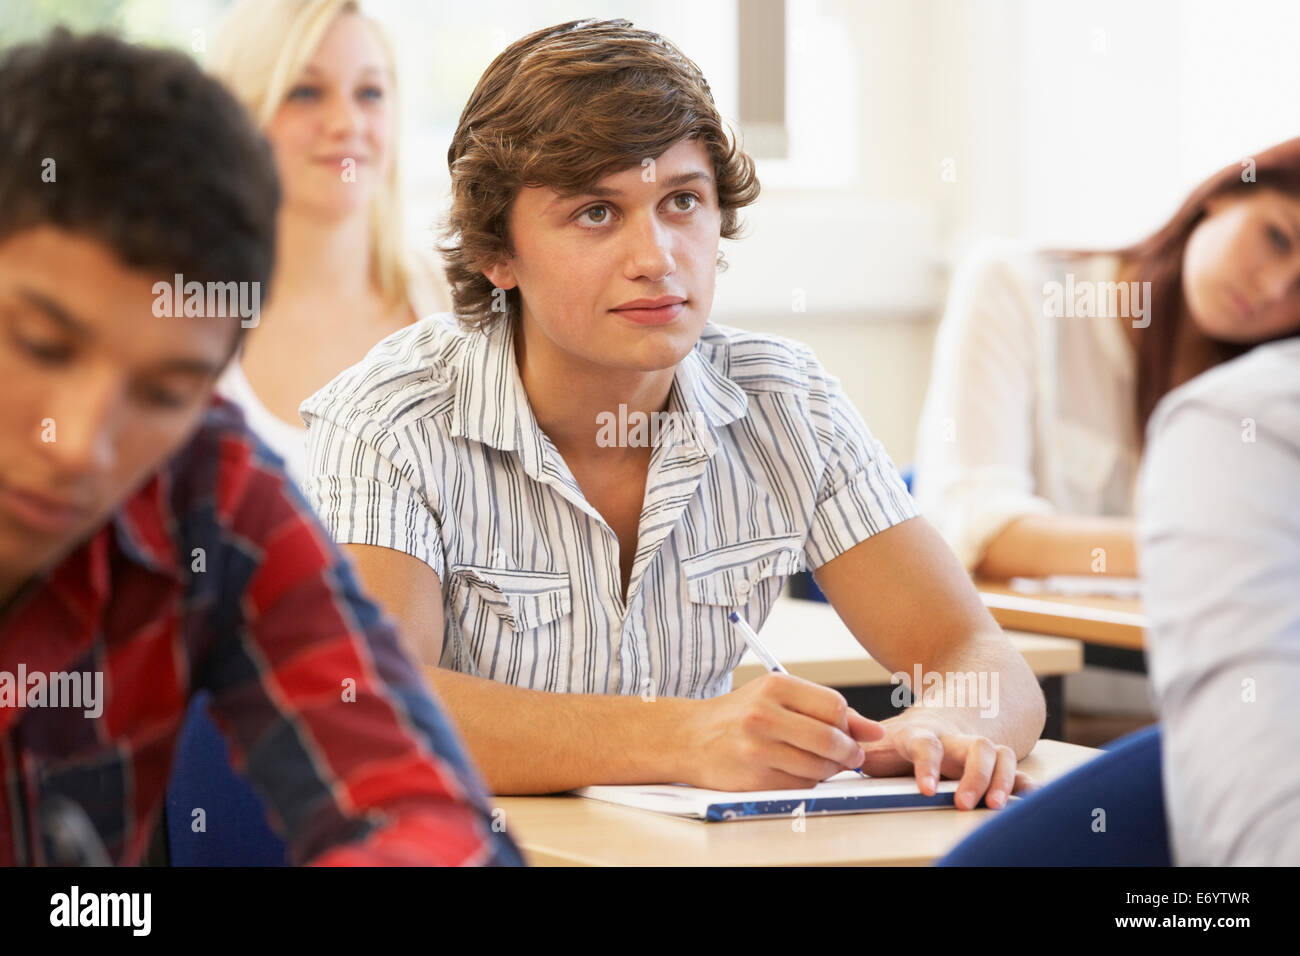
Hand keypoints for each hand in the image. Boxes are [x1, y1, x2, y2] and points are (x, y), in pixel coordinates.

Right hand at [683, 674, 885, 790]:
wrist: (690, 738)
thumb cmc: (739, 715)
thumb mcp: (777, 697)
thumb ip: (824, 710)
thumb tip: (873, 731)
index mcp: (775, 686)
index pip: (835, 706)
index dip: (849, 724)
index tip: (849, 733)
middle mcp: (764, 715)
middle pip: (830, 739)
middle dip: (848, 753)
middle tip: (849, 756)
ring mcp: (757, 748)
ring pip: (819, 767)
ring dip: (828, 770)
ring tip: (817, 762)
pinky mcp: (754, 778)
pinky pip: (800, 785)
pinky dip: (807, 782)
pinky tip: (794, 771)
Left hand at [855, 712, 1036, 809]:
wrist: (936, 717)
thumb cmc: (896, 741)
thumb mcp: (871, 740)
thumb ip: (852, 743)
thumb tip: (830, 748)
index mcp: (919, 734)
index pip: (925, 744)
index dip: (928, 765)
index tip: (927, 789)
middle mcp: (953, 738)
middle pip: (974, 746)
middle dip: (974, 776)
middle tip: (965, 804)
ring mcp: (975, 747)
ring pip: (999, 752)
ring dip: (1001, 780)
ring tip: (995, 807)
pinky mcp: (992, 761)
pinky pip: (1013, 766)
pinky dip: (1023, 781)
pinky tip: (1030, 796)